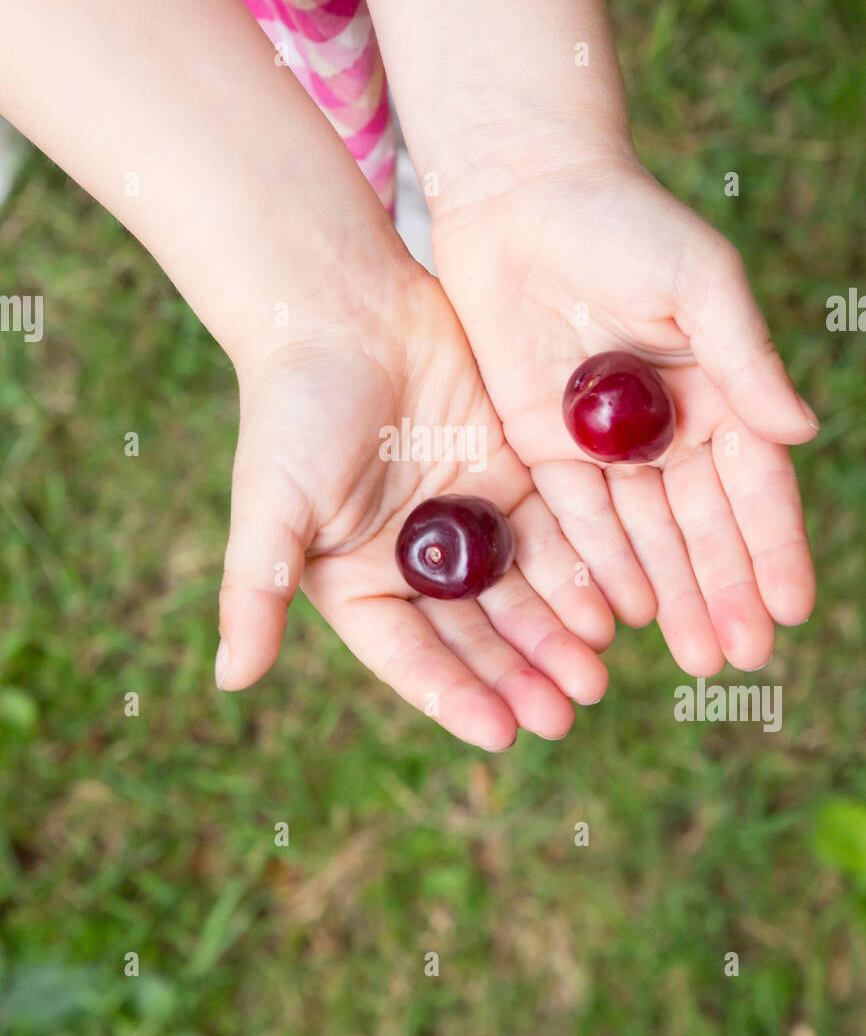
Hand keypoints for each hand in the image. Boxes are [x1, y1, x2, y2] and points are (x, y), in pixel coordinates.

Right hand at [216, 239, 609, 748]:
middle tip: (568, 712)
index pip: (411, 656)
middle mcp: (415, 561)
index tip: (503, 733)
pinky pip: (553, 533)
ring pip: (523, 592)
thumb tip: (229, 681)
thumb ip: (257, 590)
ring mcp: (467, 518)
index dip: (455, 696)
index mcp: (358, 580)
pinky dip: (581, 570)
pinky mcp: (512, 473)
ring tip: (598, 674)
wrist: (344, 301)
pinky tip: (615, 603)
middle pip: (478, 635)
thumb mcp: (271, 504)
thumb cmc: (293, 404)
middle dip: (521, 674)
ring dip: (559, 635)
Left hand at [432, 152, 817, 675]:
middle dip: (722, 591)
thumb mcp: (699, 282)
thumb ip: (746, 360)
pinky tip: (621, 614)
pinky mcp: (542, 444)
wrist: (521, 195)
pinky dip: (599, 564)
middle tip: (737, 659)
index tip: (788, 610)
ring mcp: (603, 443)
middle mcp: (666, 428)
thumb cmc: (623, 223)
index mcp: (718, 391)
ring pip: (643, 536)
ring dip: (670, 594)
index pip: (754, 487)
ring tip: (693, 656)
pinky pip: (574, 517)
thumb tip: (801, 432)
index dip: (772, 548)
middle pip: (700, 527)